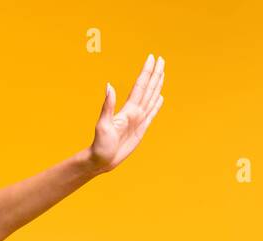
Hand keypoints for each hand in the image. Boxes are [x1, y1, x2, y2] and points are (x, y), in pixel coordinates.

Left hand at [89, 53, 165, 173]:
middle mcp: (134, 112)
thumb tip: (109, 86)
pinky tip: (160, 97)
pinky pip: (151, 114)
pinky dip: (157, 105)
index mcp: (128, 110)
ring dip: (157, 86)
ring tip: (162, 73)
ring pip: (151, 98)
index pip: (140, 86)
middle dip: (155, 74)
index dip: (146, 72)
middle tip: (161, 59)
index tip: (152, 58)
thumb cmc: (100, 145)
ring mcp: (138, 120)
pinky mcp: (140, 129)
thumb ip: (108, 106)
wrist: (101, 160)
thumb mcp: (103, 125)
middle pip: (148, 89)